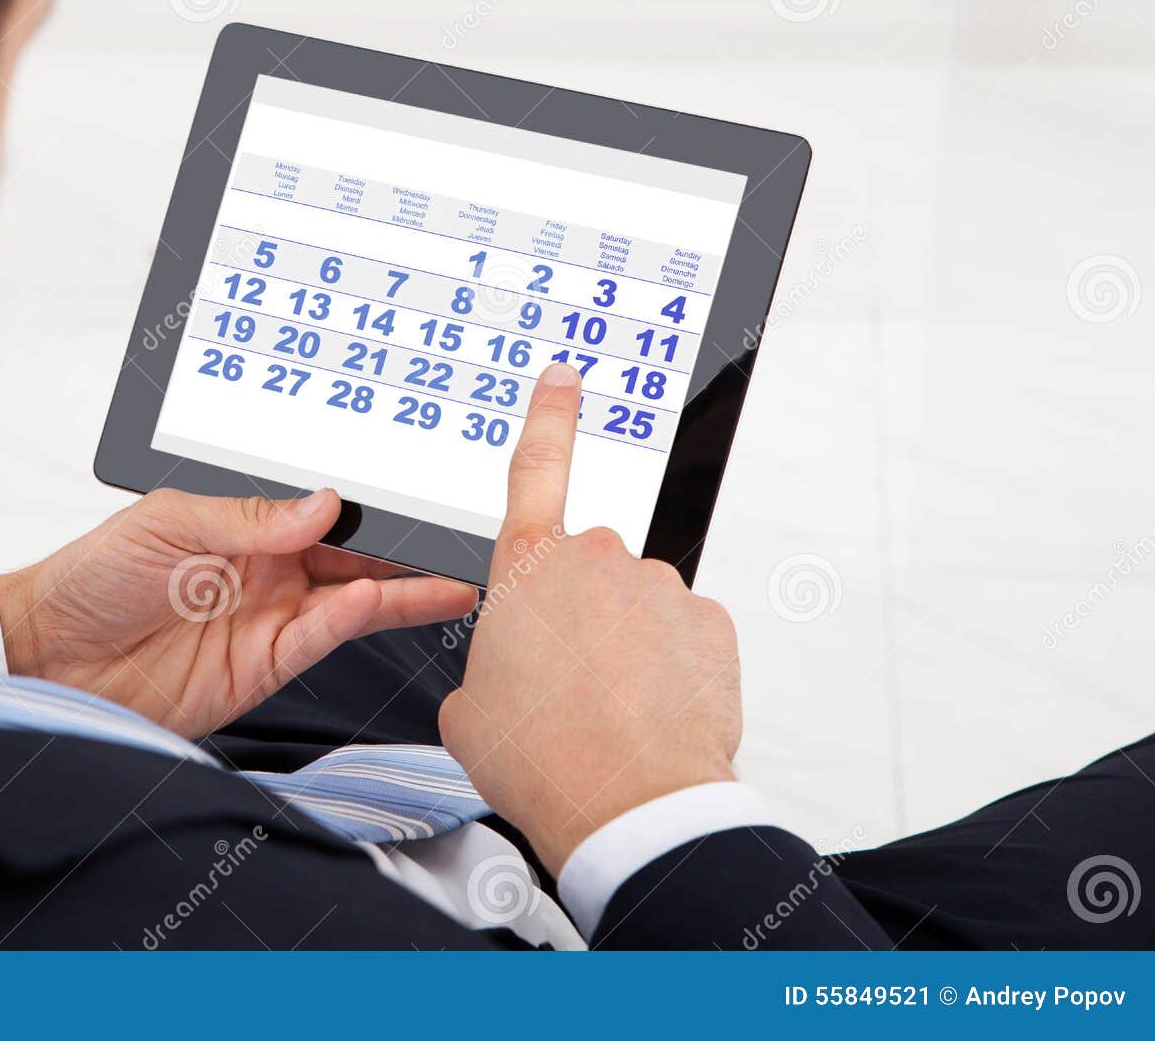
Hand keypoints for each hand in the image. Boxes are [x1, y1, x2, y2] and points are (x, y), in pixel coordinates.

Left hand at [0, 488, 476, 738]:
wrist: (47, 656)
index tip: (420, 495)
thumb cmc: (92, 578)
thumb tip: (323, 501)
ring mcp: (270, 619)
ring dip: (404, 591)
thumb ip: (249, 517)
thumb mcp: (167, 522)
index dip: (373, 506)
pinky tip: (374, 600)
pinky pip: (318, 638)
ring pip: (354, 601)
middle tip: (460, 538)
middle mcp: (269, 572)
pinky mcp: (262, 666)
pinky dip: (350, 621)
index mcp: (247, 526)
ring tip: (453, 580)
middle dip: (408, 549)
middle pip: (355, 557)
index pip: (327, 512)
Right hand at [438, 364, 741, 874]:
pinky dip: (668, 668)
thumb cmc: (541, 757)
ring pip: (636, 606)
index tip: (565, 376)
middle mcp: (598, 560)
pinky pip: (681, 635)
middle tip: (565, 684)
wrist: (625, 802)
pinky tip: (650, 713)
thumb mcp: (469, 711)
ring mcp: (660, 587)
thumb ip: (486, 669)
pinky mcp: (709, 622)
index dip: (549, 415)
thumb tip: (507, 679)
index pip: (536, 466)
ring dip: (624, 646)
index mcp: (527, 568)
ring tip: (608, 712)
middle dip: (578, 613)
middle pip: (586, 570)